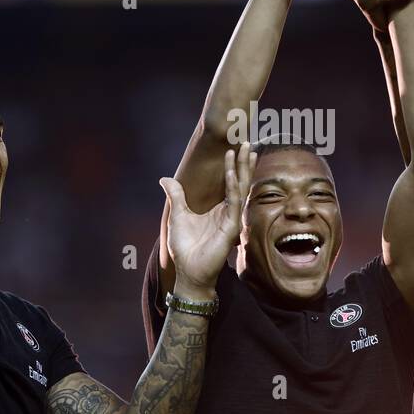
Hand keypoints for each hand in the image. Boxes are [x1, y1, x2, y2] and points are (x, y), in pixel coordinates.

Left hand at [161, 143, 257, 296]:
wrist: (189, 272)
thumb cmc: (185, 248)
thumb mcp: (177, 215)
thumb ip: (176, 196)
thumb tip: (165, 178)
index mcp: (220, 209)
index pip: (231, 182)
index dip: (234, 165)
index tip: (236, 146)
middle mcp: (229, 212)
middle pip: (240, 182)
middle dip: (244, 162)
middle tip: (248, 141)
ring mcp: (232, 219)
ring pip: (240, 189)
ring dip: (241, 169)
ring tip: (244, 150)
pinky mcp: (231, 227)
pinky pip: (233, 203)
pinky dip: (233, 187)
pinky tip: (232, 172)